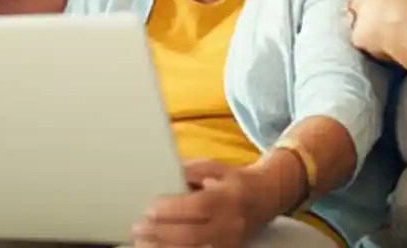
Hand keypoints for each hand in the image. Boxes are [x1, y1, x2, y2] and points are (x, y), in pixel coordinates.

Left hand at [132, 160, 267, 247]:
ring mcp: (230, 242)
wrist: (268, 195)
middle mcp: (230, 223)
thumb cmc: (235, 180)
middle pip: (192, 234)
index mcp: (227, 197)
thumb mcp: (215, 167)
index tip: (149, 208)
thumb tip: (161, 173)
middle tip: (139, 228)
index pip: (198, 206)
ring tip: (144, 242)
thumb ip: (189, 170)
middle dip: (161, 233)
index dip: (172, 209)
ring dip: (166, 247)